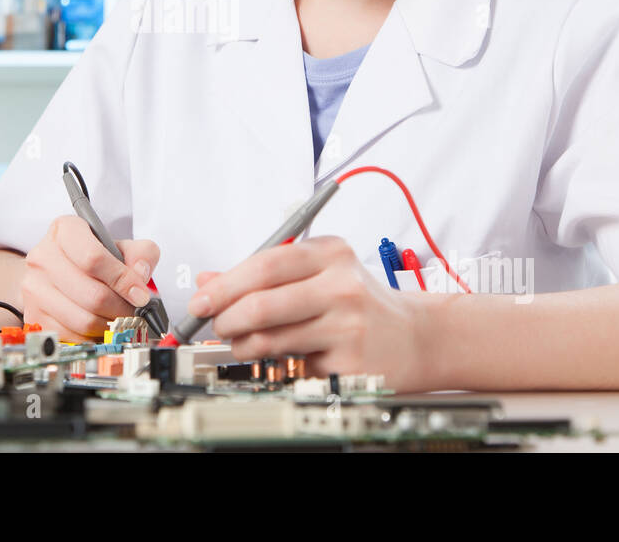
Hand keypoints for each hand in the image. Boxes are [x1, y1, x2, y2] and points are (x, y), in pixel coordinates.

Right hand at [22, 214, 159, 342]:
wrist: (55, 273)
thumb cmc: (92, 258)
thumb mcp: (120, 246)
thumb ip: (141, 253)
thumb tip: (140, 275)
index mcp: (64, 231)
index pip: (93, 258)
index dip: (122, 279)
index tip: (140, 294)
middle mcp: (43, 257)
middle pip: (92, 294)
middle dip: (121, 308)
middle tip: (134, 311)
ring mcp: (34, 288)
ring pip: (83, 320)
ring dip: (109, 325)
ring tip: (118, 318)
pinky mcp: (34, 315)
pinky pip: (72, 337)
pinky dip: (92, 336)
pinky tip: (99, 325)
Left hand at [188, 235, 432, 391]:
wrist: (418, 337)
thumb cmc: (361, 302)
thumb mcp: (320, 273)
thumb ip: (265, 275)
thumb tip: (207, 281)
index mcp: (332, 253)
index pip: (265, 263)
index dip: (225, 284)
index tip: (200, 300)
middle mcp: (342, 286)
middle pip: (263, 303)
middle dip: (225, 318)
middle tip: (214, 325)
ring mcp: (348, 326)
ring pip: (271, 339)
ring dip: (241, 346)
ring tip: (239, 344)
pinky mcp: (350, 363)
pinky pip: (292, 366)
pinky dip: (273, 364)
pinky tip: (277, 358)